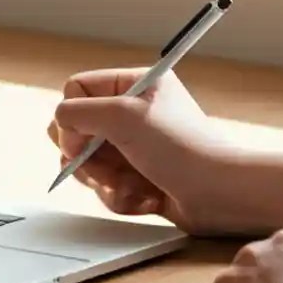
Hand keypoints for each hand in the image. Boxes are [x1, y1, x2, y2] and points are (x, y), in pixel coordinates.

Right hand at [47, 68, 282, 235]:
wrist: (222, 195)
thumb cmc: (182, 149)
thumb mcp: (123, 116)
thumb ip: (77, 112)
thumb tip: (60, 125)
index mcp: (135, 84)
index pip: (76, 90)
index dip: (72, 119)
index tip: (83, 142)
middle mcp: (133, 112)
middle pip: (75, 131)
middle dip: (86, 157)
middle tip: (108, 166)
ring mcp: (134, 146)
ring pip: (87, 164)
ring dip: (105, 181)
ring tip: (133, 185)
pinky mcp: (138, 177)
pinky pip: (106, 188)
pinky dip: (121, 198)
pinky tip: (147, 199)